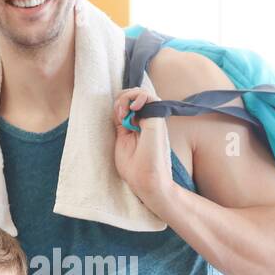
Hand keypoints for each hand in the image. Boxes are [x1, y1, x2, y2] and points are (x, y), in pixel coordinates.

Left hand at [112, 87, 174, 210]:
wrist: (145, 181)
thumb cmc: (134, 168)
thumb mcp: (121, 139)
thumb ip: (121, 123)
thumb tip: (118, 106)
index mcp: (139, 124)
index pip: (129, 102)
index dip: (120, 103)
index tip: (117, 116)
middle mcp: (148, 119)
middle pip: (135, 94)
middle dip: (122, 98)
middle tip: (119, 114)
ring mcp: (153, 119)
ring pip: (141, 92)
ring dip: (128, 97)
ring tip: (124, 112)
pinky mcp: (156, 120)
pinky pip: (149, 97)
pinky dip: (138, 97)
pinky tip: (132, 109)